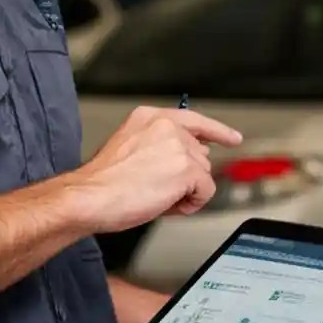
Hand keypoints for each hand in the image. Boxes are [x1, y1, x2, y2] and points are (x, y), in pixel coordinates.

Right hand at [65, 106, 242, 233]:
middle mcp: (167, 127)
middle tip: (156, 190)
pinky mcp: (187, 169)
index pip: (194, 120)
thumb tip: (192, 157)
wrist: (89, 197)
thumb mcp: (130, 148)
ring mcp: (179, 147)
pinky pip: (205, 192)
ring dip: (185, 192)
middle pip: (199, 156)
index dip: (217, 131)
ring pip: (203, 175)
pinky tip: (167, 205)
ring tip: (154, 197)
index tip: (233, 138)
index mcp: (150, 118)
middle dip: (185, 177)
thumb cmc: (102, 182)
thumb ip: (161, 146)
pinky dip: (190, 204)